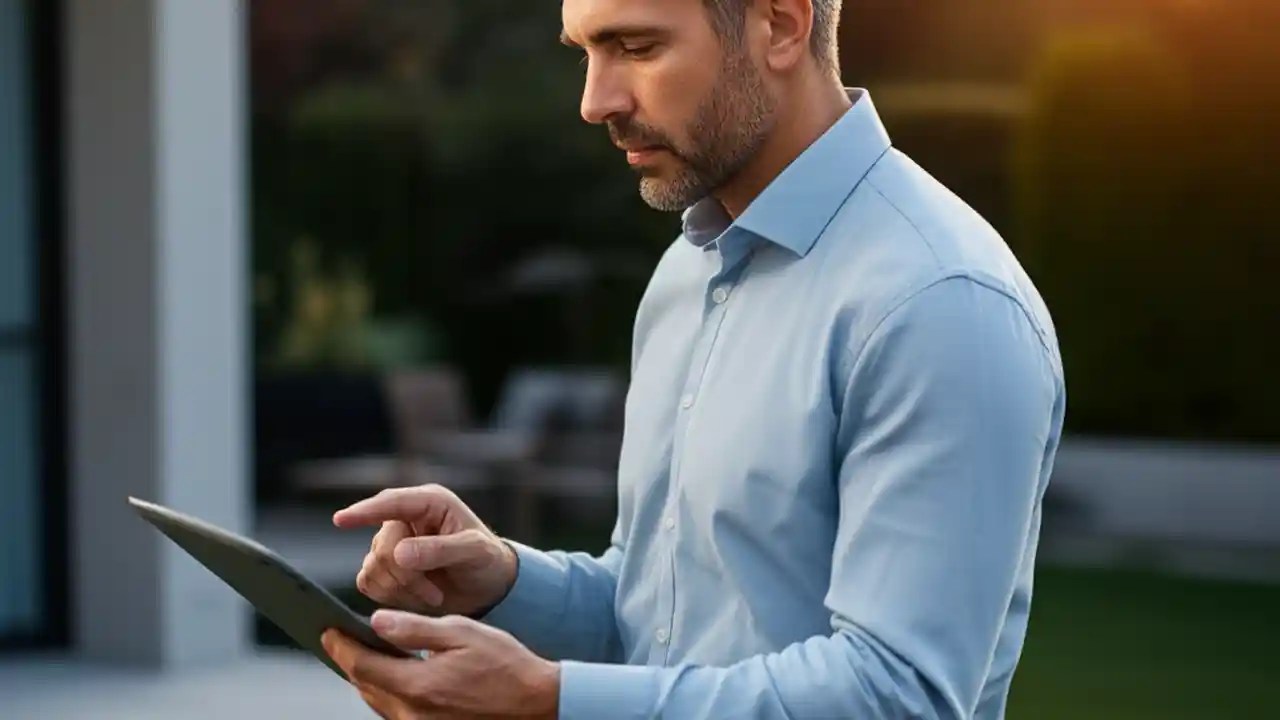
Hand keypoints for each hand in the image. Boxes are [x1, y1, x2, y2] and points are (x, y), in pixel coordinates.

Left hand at [322, 610, 559, 719]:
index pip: (362, 666)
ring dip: (368, 677)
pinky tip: (394, 674)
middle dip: (350, 660)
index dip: (340, 646)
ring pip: (379, 701)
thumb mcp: (463, 633)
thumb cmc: (505, 664)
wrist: (536, 703)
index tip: (326, 629)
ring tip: (362, 652)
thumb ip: (417, 629)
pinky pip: (397, 711)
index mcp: (418, 685)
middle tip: (338, 637)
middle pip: (365, 686)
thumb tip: (378, 621)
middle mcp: (413, 714)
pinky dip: (388, 690)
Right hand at [334, 485, 518, 616]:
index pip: (391, 503)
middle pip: (383, 549)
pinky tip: (415, 599)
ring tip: (433, 596)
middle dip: (407, 578)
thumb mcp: (474, 552)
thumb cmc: (485, 560)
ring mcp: (390, 543)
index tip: (340, 520)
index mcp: (429, 503)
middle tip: (435, 594)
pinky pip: (368, 583)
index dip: (365, 511)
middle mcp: (405, 518)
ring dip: (401, 590)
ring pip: (373, 569)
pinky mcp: (382, 569)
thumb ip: (441, 549)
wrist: (485, 587)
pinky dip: (390, 597)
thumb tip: (400, 553)